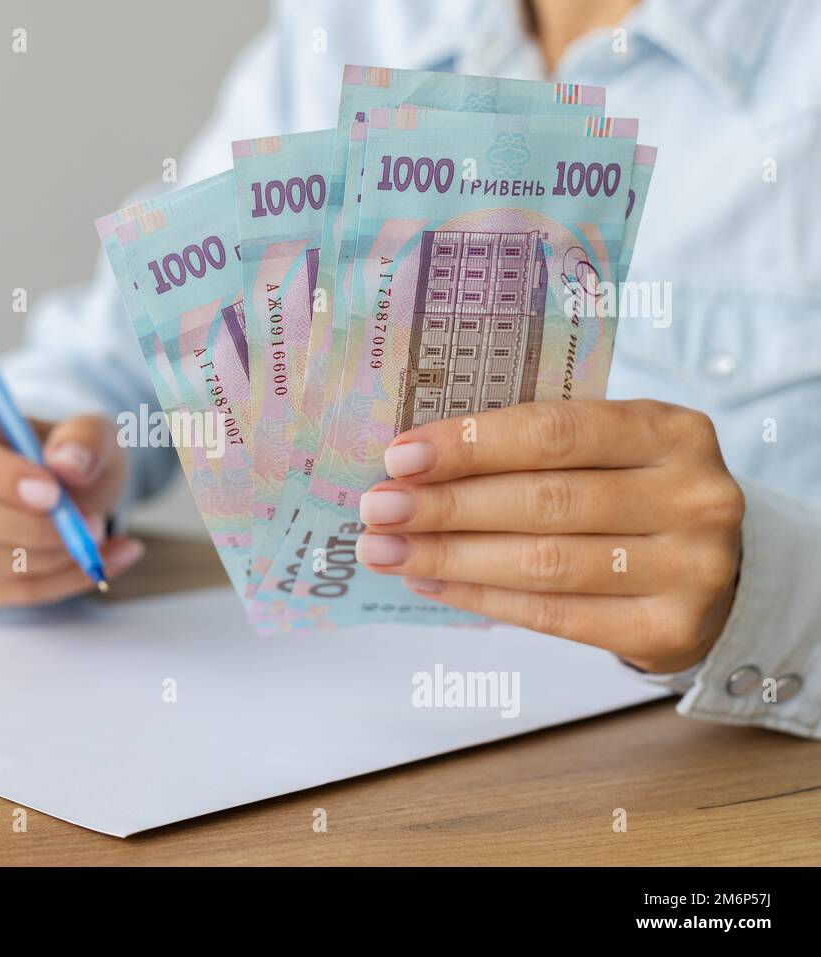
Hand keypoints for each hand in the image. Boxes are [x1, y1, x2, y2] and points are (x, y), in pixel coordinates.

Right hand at [0, 408, 142, 605]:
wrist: (74, 493)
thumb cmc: (70, 456)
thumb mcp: (91, 434)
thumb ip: (85, 437)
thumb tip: (68, 463)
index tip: (54, 492)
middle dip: (30, 526)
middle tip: (91, 523)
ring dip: (47, 557)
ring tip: (96, 539)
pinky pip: (8, 591)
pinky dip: (63, 582)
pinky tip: (102, 563)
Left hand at [355, 399, 744, 672]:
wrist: (719, 575)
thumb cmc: (634, 496)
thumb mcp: (608, 452)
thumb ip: (534, 450)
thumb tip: (415, 465)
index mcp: (672, 430)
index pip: (554, 431)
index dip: (470, 445)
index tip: (399, 457)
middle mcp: (694, 496)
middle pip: (543, 501)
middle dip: (446, 506)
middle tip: (379, 509)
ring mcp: (690, 568)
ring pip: (543, 563)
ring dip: (450, 557)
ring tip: (387, 551)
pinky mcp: (669, 630)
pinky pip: (553, 615)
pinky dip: (481, 597)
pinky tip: (430, 583)